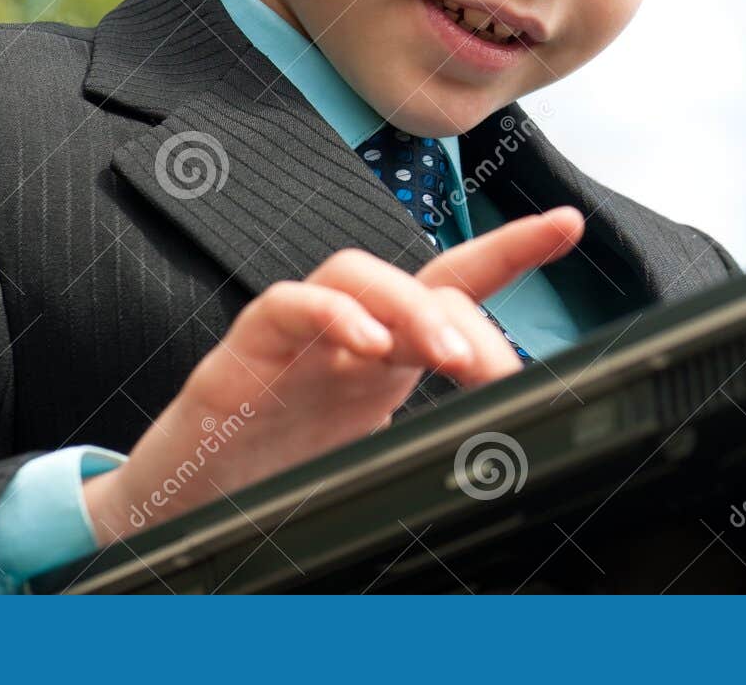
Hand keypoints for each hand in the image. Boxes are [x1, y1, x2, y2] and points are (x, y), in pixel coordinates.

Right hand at [82, 205, 584, 544]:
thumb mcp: (370, 469)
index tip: (567, 226)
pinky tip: (364, 344)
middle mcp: (344, 335)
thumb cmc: (272, 483)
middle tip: (492, 368)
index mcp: (384, 360)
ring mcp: (293, 338)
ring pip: (352, 271)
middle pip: (411, 276)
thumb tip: (501, 472)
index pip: (453, 290)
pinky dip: (329, 313)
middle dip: (465, 306)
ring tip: (445, 356)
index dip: (511, 252)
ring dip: (408, 305)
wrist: (178, 518)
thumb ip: (426, 457)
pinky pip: (284, 306)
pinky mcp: (241, 355)